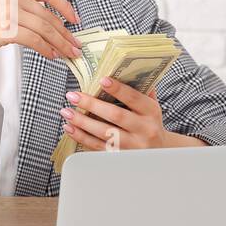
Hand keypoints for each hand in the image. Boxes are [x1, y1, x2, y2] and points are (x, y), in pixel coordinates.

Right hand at [0, 0, 83, 65]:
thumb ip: (20, 5)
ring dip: (60, 43)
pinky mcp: (6, 28)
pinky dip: (46, 49)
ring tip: (68, 54)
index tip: (74, 19)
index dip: (65, 7)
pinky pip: (35, 40)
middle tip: (76, 45)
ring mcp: (8, 10)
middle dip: (65, 32)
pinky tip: (51, 56)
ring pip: (45, 29)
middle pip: (48, 14)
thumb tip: (48, 21)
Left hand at [60, 79, 208, 150]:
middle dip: (91, 105)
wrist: (159, 151)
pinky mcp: (120, 157)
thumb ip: (141, 89)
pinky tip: (69, 128)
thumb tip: (124, 69)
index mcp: (152, 112)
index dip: (118, 89)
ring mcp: (132, 146)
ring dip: (81, 122)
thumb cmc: (150, 122)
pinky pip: (97, 147)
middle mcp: (144, 130)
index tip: (102, 80)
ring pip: (104, 133)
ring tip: (66, 111)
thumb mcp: (152, 106)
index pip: (134, 98)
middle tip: (73, 95)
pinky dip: (81, 137)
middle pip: (116, 116)